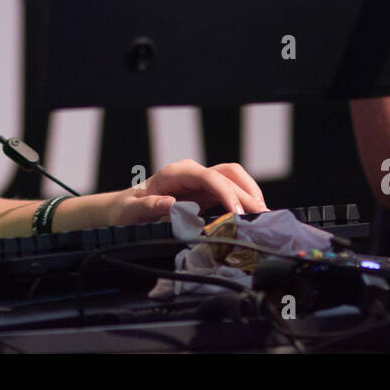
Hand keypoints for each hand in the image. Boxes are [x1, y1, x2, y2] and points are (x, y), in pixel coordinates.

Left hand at [107, 160, 267, 225]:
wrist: (125, 208)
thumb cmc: (127, 209)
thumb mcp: (131, 211)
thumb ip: (149, 206)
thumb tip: (170, 203)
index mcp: (175, 173)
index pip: (209, 177)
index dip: (226, 193)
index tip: (238, 212)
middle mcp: (192, 172)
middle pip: (228, 174)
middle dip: (247, 193)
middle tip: (263, 216)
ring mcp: (200, 180)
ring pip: (234, 178)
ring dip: (251, 193)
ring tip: (264, 215)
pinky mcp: (206, 192)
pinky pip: (231, 190)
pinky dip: (245, 199)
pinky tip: (254, 214)